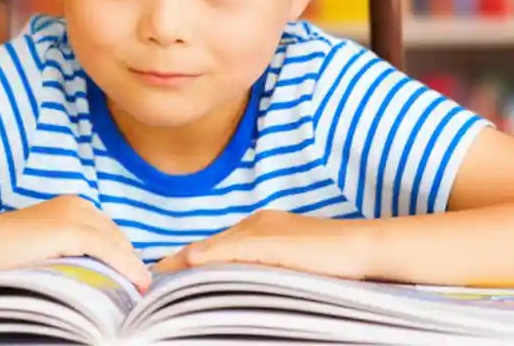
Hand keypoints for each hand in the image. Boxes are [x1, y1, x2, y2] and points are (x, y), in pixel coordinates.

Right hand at [0, 195, 152, 289]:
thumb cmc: (7, 255)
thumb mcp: (48, 248)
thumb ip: (71, 252)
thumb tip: (99, 273)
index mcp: (72, 206)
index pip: (109, 231)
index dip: (123, 254)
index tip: (134, 276)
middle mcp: (77, 205)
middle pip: (116, 234)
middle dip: (130, 259)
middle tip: (141, 285)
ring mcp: (73, 214)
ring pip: (116, 241)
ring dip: (131, 265)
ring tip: (141, 287)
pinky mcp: (70, 228)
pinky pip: (107, 248)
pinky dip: (125, 266)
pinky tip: (136, 281)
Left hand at [152, 209, 373, 280]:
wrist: (364, 247)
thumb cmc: (336, 262)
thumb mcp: (291, 267)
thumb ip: (264, 271)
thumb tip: (238, 289)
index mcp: (259, 230)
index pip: (215, 248)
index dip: (189, 262)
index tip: (164, 275)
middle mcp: (254, 225)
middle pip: (207, 245)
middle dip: (178, 262)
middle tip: (150, 276)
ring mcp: (261, 231)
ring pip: (213, 247)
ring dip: (184, 262)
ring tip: (157, 275)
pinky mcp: (269, 240)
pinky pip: (231, 248)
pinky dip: (208, 256)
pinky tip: (188, 264)